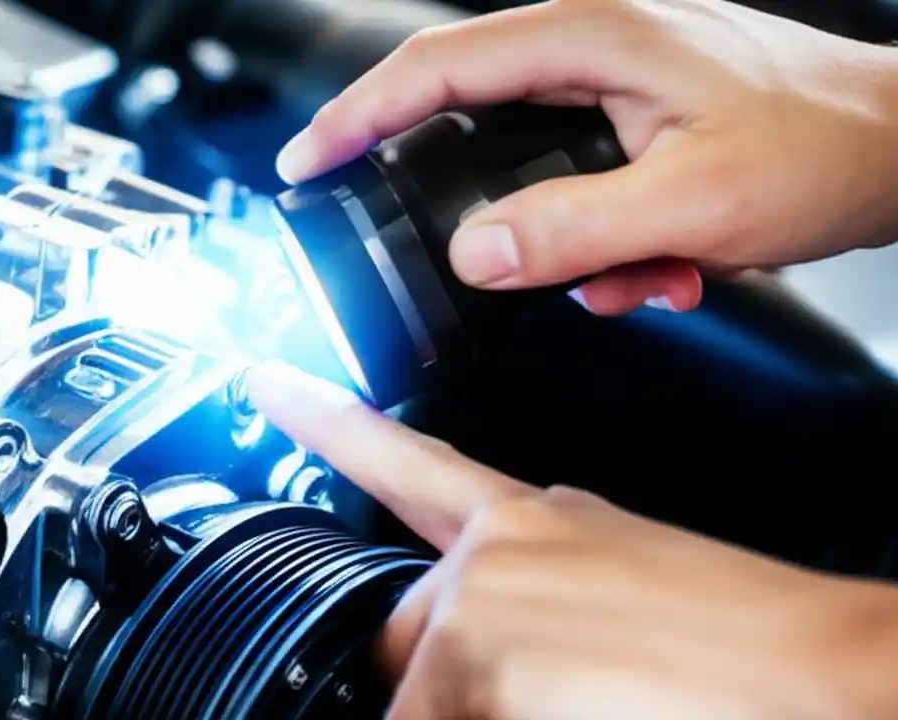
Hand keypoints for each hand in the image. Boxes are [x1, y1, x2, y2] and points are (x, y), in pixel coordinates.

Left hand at [246, 361, 897, 718]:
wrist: (832, 678)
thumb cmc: (744, 643)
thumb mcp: (623, 580)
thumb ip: (538, 577)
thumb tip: (491, 611)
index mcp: (530, 522)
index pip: (406, 458)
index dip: (327, 419)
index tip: (268, 383)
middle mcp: (490, 555)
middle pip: (405, 628)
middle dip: (441, 675)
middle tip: (540, 692)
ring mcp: (473, 610)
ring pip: (420, 697)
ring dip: (476, 715)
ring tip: (583, 705)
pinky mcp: (470, 669)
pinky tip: (573, 717)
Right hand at [274, 0, 897, 314]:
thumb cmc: (825, 146)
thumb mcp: (691, 202)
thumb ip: (572, 229)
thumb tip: (474, 253)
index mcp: (590, 39)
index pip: (435, 68)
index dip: (357, 116)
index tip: (307, 161)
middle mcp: (595, 45)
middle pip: (470, 115)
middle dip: (464, 200)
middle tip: (444, 248)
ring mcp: (617, 78)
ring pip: (530, 167)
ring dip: (564, 239)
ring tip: (638, 272)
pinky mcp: (638, 115)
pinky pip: (580, 180)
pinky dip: (606, 237)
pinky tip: (663, 262)